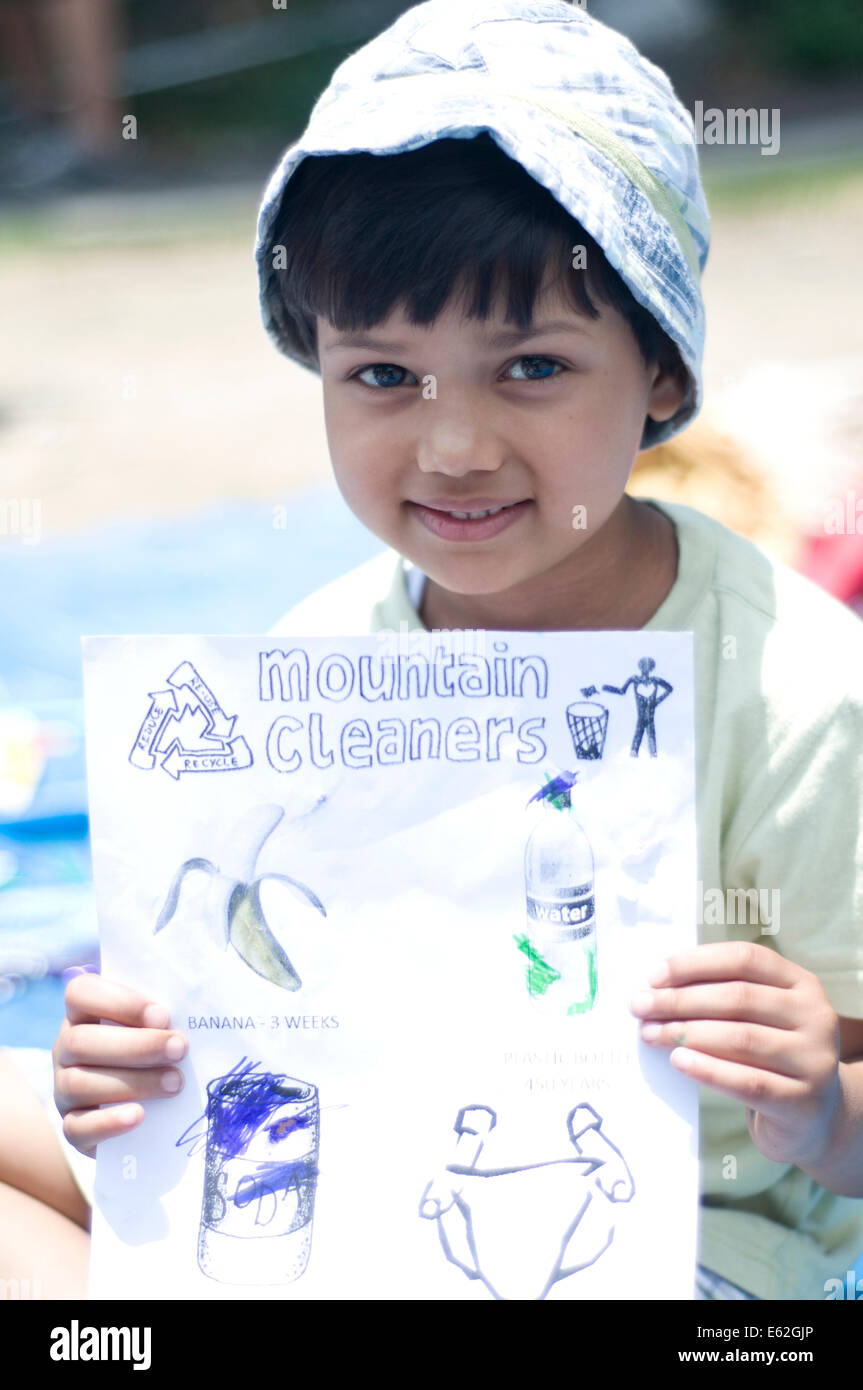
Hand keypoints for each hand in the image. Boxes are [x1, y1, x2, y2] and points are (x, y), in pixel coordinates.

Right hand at [53, 973, 188, 1157]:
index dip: (120, 1002)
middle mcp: (66, 1048)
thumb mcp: (159, 1026)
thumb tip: (193, 1011)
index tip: (163, 1015)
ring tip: (175, 1083)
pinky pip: (77, 1128)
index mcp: (83, 1013)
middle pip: (82, 1042)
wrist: (149, 1108)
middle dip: (137, 1046)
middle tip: (180, 1049)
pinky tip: (139, 1116)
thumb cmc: (157, 1050)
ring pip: (79, 1084)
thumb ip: (166, 1015)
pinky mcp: (73, 1127)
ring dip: (133, 1083)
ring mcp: (63, 1089)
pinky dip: (108, 1122)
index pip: (81, 993)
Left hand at [630, 941, 841, 1167]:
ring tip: (650, 1032)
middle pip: (738, 998)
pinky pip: (748, 1082)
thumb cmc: (770, 1055)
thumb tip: (657, 985)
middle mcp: (815, 1016)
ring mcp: (814, 1060)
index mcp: (802, 983)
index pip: (745, 959)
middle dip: (680, 999)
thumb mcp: (759, 1016)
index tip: (653, 975)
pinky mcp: (803, 1102)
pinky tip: (677, 1060)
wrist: (814, 1117)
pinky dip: (708, 1069)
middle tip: (639, 1005)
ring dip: (686, 1033)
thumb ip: (722, 994)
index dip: (696, 963)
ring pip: (741, 1038)